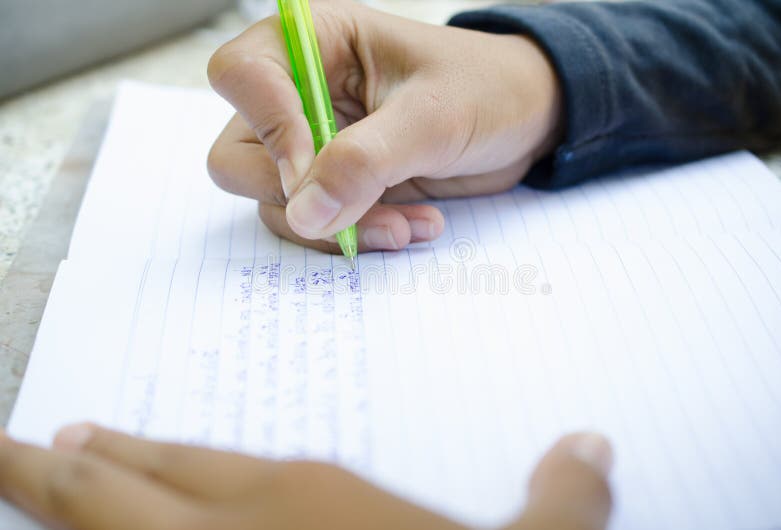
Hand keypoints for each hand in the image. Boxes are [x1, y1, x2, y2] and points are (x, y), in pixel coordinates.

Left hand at [0, 425, 610, 529]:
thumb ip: (558, 497)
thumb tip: (592, 444)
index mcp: (304, 505)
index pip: (196, 466)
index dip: (134, 453)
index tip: (74, 437)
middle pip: (122, 497)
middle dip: (50, 471)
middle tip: (6, 443)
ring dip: (63, 513)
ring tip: (20, 480)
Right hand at [207, 0, 561, 252]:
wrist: (524, 119)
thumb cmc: (486, 90)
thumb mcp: (432, 118)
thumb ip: (365, 160)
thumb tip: (303, 212)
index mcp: (316, 41)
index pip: (242, 77)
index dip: (268, 130)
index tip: (311, 174)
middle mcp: (300, 91)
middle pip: (239, 156)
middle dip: (299, 198)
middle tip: (363, 211)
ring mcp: (313, 143)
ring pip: (275, 202)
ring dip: (337, 227)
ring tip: (406, 225)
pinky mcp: (334, 183)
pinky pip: (314, 224)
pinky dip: (355, 235)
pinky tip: (410, 226)